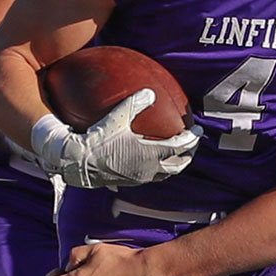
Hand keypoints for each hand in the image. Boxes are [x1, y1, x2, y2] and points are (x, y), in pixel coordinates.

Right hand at [31, 89, 198, 188]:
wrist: (78, 163)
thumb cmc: (98, 139)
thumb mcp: (116, 118)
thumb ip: (134, 104)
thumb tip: (150, 92)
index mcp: (151, 154)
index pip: (180, 147)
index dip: (192, 139)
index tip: (198, 131)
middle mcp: (149, 170)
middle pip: (177, 166)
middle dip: (187, 155)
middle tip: (191, 145)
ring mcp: (139, 178)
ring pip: (165, 174)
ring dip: (173, 164)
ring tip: (175, 155)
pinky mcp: (129, 182)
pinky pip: (150, 176)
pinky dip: (157, 168)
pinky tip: (149, 159)